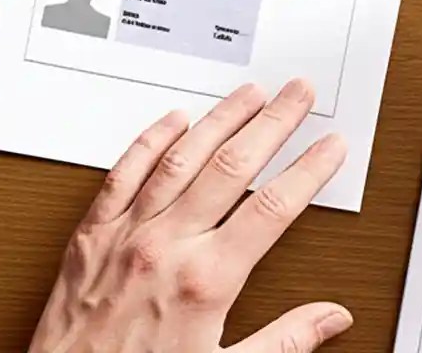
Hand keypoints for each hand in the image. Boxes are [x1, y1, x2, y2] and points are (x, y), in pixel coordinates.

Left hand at [30, 80, 351, 352]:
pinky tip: (172, 120)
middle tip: (299, 94)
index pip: (274, 206)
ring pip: (182, 158)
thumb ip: (285, 340)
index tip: (331, 147)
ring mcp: (125, 236)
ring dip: (220, 118)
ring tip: (250, 93)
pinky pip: (122, 175)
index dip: (309, 169)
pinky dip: (148, 142)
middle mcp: (166, 247)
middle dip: (274, 123)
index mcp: (206, 280)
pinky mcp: (90, 237)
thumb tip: (331, 319)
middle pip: (234, 166)